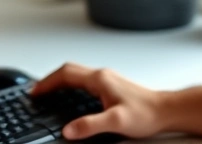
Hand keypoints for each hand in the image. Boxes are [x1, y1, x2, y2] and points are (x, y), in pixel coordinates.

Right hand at [32, 63, 166, 139]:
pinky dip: (72, 87)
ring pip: (77, 76)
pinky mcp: (112, 87)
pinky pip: (85, 82)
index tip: (35, 92)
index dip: (47, 83)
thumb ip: (90, 125)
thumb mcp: (115, 122)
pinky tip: (72, 99)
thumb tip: (68, 130)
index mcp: (99, 79)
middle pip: (69, 71)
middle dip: (50, 80)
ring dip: (61, 82)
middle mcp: (102, 76)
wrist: (166, 111)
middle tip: (38, 93)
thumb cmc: (147, 113)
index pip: (65, 74)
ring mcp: (108, 80)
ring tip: (49, 94)